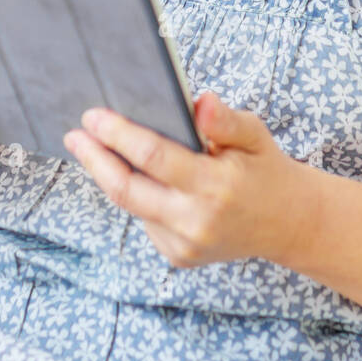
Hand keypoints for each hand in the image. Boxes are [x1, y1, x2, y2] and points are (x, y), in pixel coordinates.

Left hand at [62, 91, 313, 269]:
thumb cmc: (265, 169)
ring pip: (132, 206)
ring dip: (111, 176)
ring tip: (94, 147)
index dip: (118, 135)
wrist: (288, 223)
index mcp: (215, 187)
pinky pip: (145, 220)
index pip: (154, 157)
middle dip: (95, 160)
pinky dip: (136, 196)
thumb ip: (227, 120)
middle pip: (127, 190)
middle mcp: (196, 222)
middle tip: (74, 136)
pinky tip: (137, 176)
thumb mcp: (255, 135)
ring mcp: (185, 245)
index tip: (93, 115)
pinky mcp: (179, 257)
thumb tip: (200, 103)